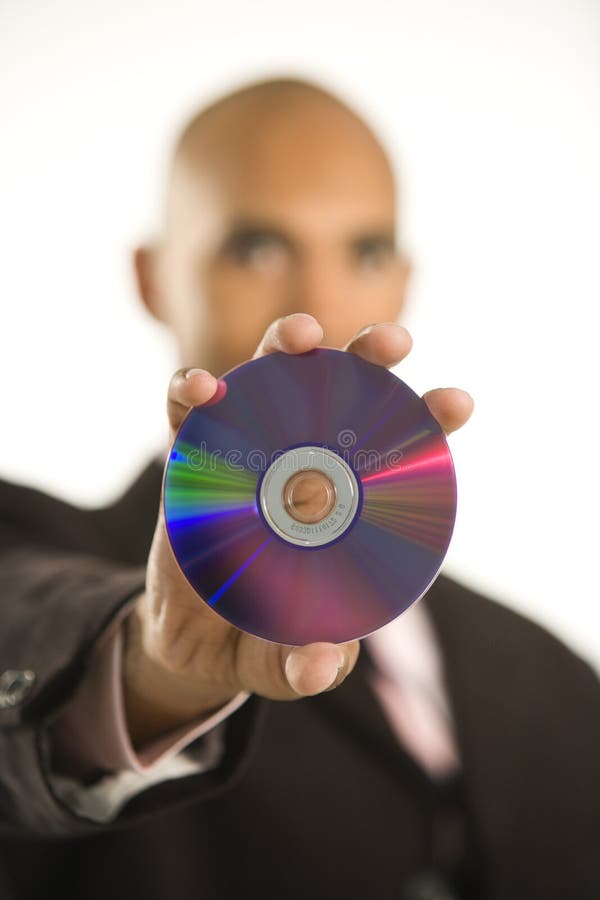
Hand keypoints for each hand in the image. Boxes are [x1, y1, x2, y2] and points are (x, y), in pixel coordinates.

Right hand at [123, 315, 473, 745]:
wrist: (193, 640)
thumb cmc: (261, 636)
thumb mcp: (284, 665)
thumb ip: (305, 668)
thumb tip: (320, 663)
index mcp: (345, 502)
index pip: (393, 449)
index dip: (429, 420)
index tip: (458, 402)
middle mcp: (301, 463)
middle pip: (340, 391)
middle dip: (371, 355)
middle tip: (395, 342)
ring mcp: (247, 451)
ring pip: (269, 380)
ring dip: (286, 346)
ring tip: (302, 337)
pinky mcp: (191, 456)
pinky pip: (187, 414)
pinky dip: (191, 391)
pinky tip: (201, 389)